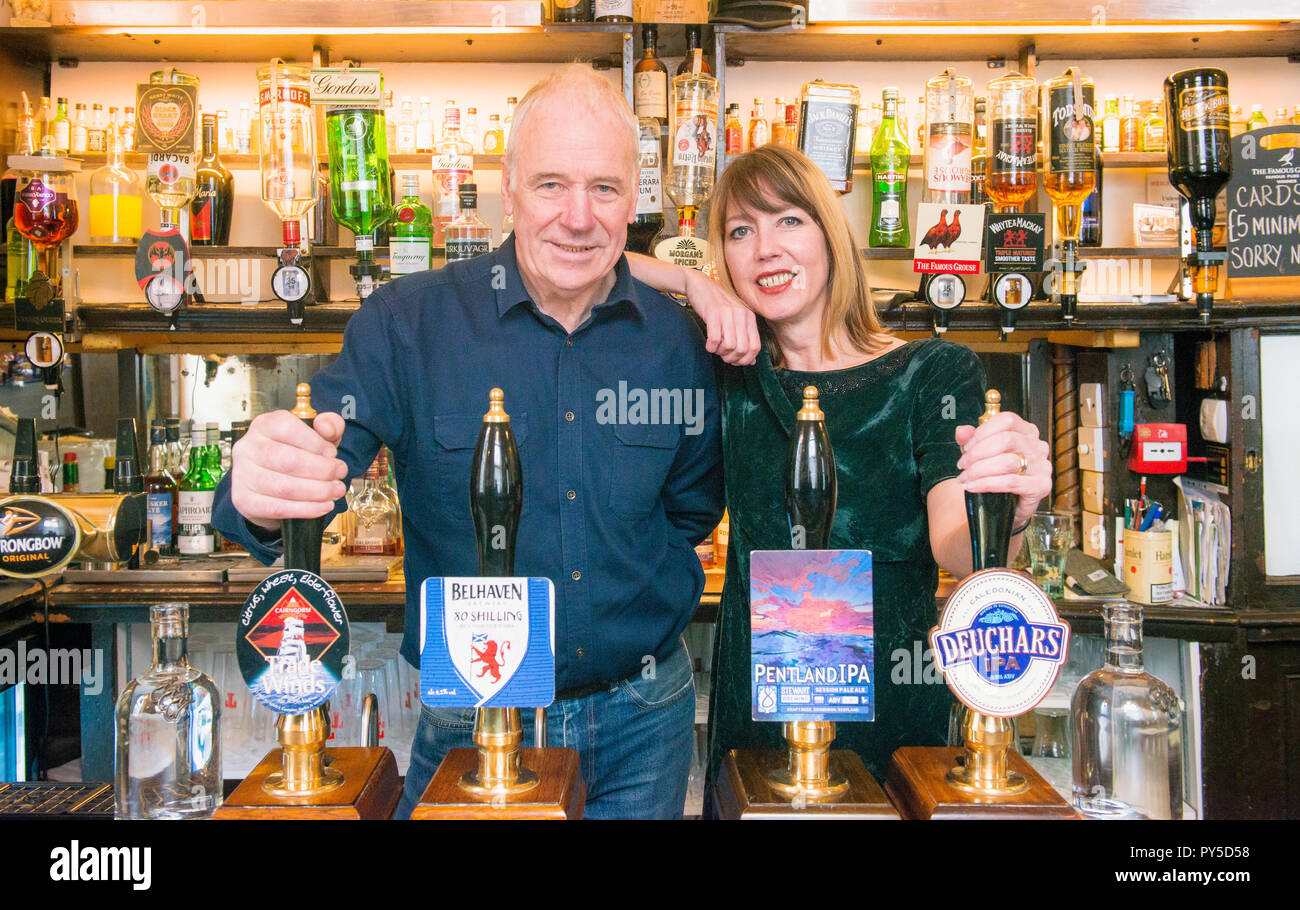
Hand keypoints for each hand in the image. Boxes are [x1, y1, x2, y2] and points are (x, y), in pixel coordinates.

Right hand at [229, 410, 348, 531]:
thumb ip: (328, 425)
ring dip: (318, 492)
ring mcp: (243, 475)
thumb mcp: (314, 435)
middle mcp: (248, 447)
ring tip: (335, 490)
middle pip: (288, 461)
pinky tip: (323, 506)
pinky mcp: (245, 500)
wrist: (269, 484)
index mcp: (264, 425)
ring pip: (285, 488)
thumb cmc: (293, 454)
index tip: (332, 453)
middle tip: (340, 474)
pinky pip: (278, 508)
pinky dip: (306, 509)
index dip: (316, 443)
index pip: (288, 429)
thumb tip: (327, 427)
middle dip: (322, 470)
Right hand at [683, 267, 760, 365]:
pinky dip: (711, 347)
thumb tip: (752, 361)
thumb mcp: (734, 318)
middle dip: (732, 358)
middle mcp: (741, 314)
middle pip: (743, 349)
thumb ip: (744, 337)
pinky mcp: (713, 313)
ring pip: (730, 346)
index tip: (735, 360)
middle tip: (723, 355)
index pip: (755, 347)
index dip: (746, 360)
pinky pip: (715, 339)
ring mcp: (728, 313)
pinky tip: (709, 344)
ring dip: (720, 352)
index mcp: (749, 317)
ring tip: (715, 348)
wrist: (699, 284)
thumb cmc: (716, 304)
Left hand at [954, 411, 1051, 525]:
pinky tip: (973, 487)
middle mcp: (1037, 446)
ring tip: (965, 478)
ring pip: (1007, 461)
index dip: (983, 432)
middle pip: (1006, 439)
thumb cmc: (999, 476)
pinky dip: (987, 484)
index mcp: (1026, 432)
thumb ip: (972, 440)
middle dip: (978, 453)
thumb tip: (961, 431)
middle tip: (963, 465)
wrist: (1010, 506)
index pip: (1007, 420)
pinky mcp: (1041, 486)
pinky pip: (1011, 482)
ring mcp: (1042, 466)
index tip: (966, 446)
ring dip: (979, 470)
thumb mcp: (982, 454)